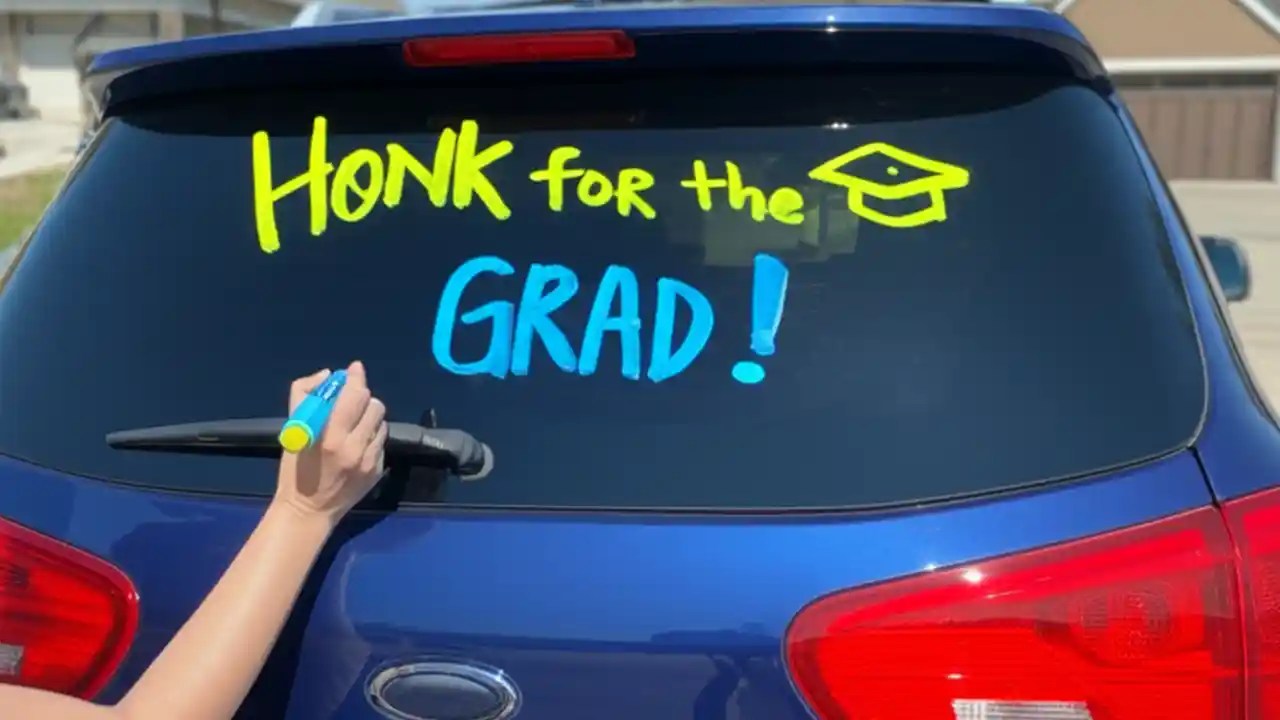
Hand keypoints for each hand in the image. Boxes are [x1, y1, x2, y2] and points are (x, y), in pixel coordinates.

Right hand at [273, 361, 387, 526]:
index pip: (354, 395)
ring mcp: (370, 460)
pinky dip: (370, 437)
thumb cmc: (295, 469)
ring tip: (352, 426)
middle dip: (362, 399)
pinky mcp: (378, 471)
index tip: (354, 369)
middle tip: (350, 403)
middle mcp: (355, 447)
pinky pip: (381, 442)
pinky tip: (356, 446)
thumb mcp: (292, 430)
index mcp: (331, 436)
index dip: (356, 378)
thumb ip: (305, 395)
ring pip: (381, 422)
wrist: (309, 511)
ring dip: (368, 419)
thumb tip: (328, 375)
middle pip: (374, 405)